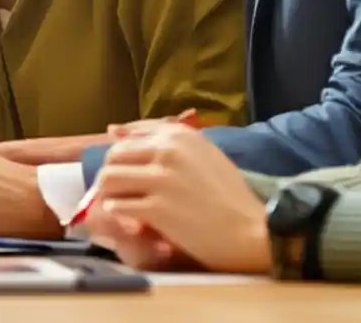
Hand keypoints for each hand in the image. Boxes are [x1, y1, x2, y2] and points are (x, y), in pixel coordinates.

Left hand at [85, 122, 270, 273]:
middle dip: (111, 175)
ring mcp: (162, 179)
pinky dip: (119, 214)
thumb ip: (161, 141)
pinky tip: (132, 221)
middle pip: (113, 155)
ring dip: (110, 194)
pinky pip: (117, 206)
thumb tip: (113, 129)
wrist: (252, 231)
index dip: (121, 154)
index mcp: (179, 134)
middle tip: (119, 193)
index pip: (129, 134)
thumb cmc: (228, 196)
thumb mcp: (200, 154)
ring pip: (108, 178)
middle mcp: (168, 150)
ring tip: (123, 206)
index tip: (125, 171)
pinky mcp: (158, 208)